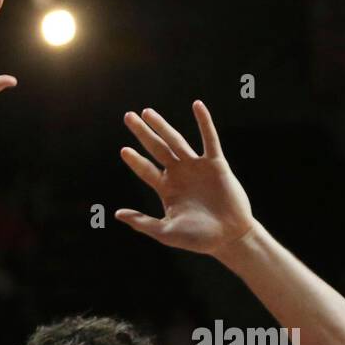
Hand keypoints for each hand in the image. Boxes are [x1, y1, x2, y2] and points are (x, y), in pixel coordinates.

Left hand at [115, 102, 254, 254]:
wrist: (228, 238)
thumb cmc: (197, 238)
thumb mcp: (165, 232)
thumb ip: (142, 222)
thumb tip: (117, 213)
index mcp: (166, 189)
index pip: (146, 170)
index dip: (135, 160)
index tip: (123, 150)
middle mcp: (179, 174)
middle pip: (156, 149)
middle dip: (143, 133)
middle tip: (128, 116)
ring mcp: (197, 167)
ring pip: (176, 141)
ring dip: (162, 126)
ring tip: (147, 112)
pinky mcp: (216, 164)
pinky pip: (209, 139)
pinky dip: (204, 122)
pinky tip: (196, 105)